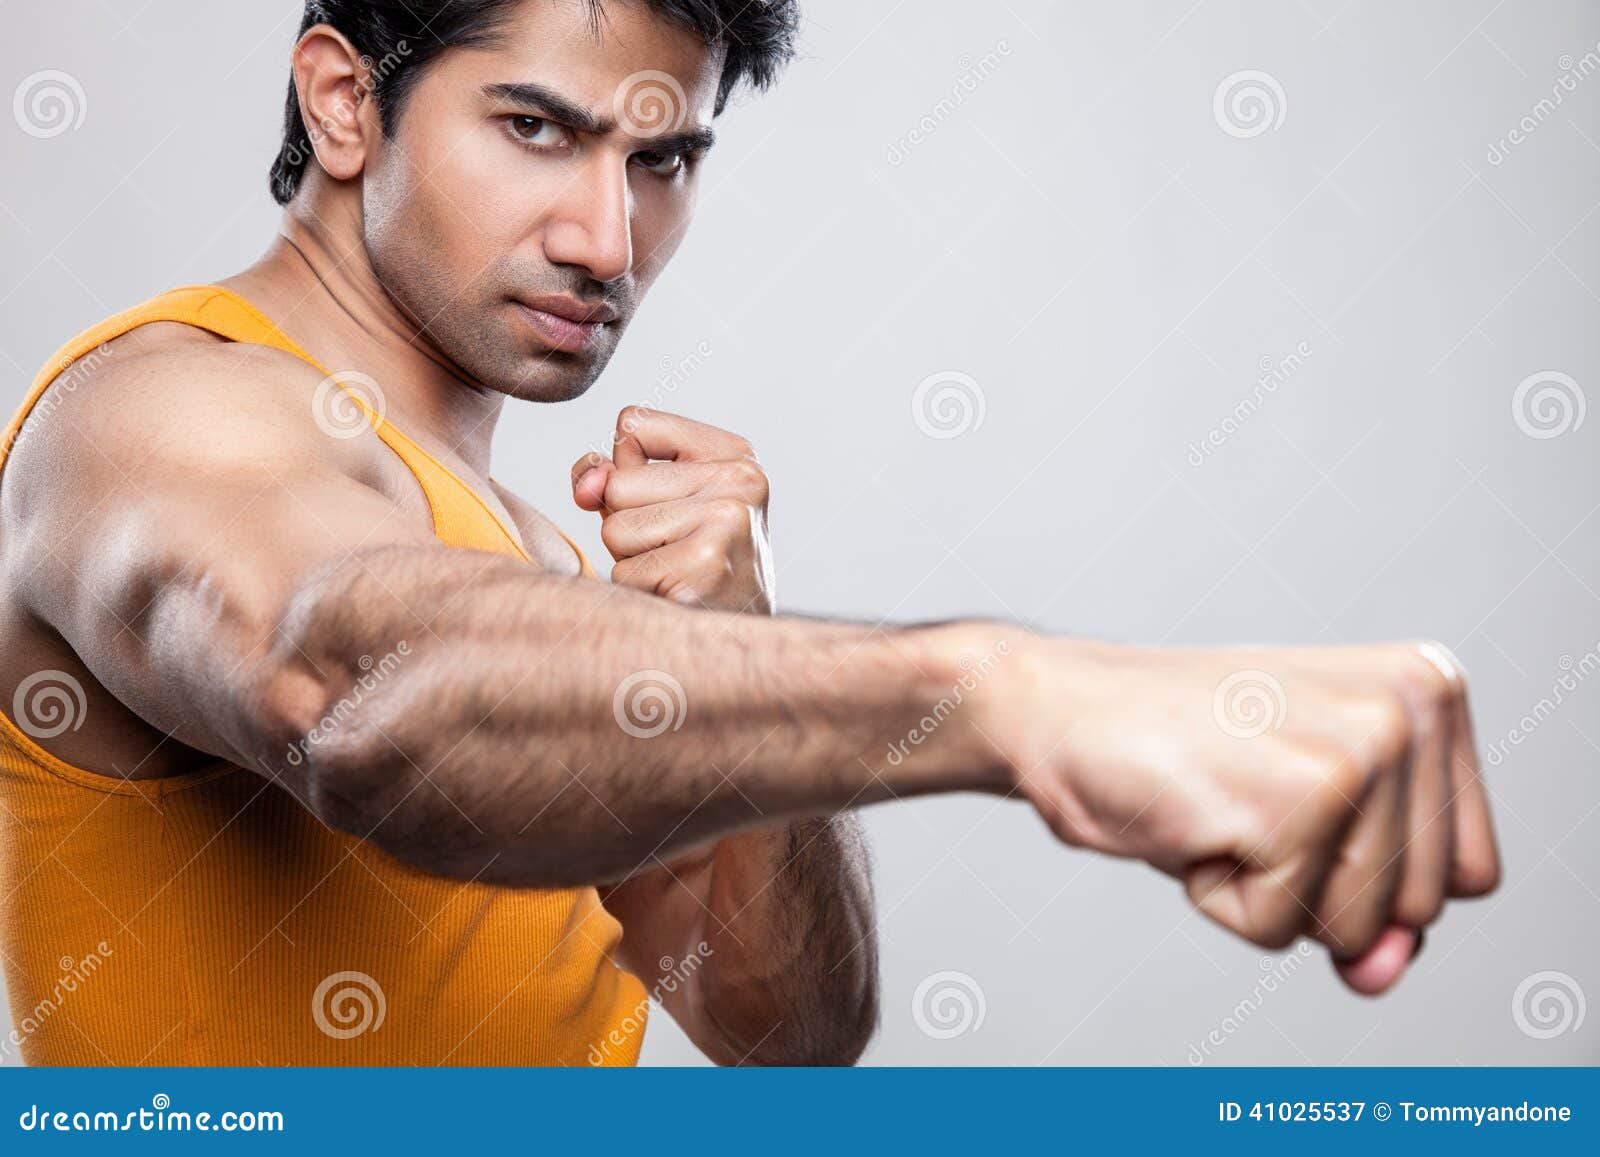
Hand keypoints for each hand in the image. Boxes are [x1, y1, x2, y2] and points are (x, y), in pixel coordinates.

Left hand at [572, 407, 774, 613]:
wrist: (737, 637)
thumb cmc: (692, 565)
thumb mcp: (654, 503)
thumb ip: (608, 476)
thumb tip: (587, 487)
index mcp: (734, 453)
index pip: (634, 424)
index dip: (626, 470)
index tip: (668, 503)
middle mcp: (739, 479)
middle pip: (618, 483)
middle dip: (628, 525)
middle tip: (676, 550)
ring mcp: (726, 519)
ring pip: (615, 529)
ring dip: (632, 561)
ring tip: (677, 572)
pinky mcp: (705, 564)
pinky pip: (624, 571)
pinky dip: (639, 591)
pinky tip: (678, 595)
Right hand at [984, 637, 1499, 994]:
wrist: (1058, 709)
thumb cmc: (1175, 755)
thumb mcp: (1305, 828)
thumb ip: (1374, 904)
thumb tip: (1381, 971)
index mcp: (1428, 693)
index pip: (1468, 873)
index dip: (1374, 880)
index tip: (1296, 805)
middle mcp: (1409, 709)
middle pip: (1421, 908)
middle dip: (1319, 888)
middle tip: (1244, 802)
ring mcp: (1361, 750)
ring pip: (1358, 927)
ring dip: (1270, 896)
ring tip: (1219, 807)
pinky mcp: (1301, 800)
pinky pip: (1284, 932)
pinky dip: (1223, 902)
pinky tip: (1192, 820)